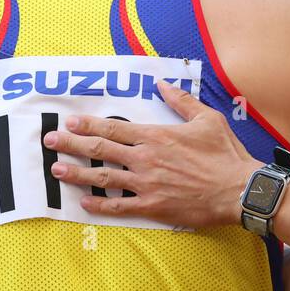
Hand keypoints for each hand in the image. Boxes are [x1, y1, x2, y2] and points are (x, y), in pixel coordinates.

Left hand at [42, 80, 259, 228]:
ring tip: (57, 169)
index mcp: (156, 136)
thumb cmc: (225, 154)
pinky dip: (100, 205)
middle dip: (72, 144)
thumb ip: (181, 101)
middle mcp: (145, 159)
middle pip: (101, 149)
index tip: (70, 122)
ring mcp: (147, 184)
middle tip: (50, 141)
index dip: (88, 124)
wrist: (239, 189)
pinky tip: (85, 203)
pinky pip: (120, 205)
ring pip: (103, 178)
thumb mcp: (207, 119)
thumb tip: (162, 84)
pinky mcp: (153, 206)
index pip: (114, 128)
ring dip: (77, 173)